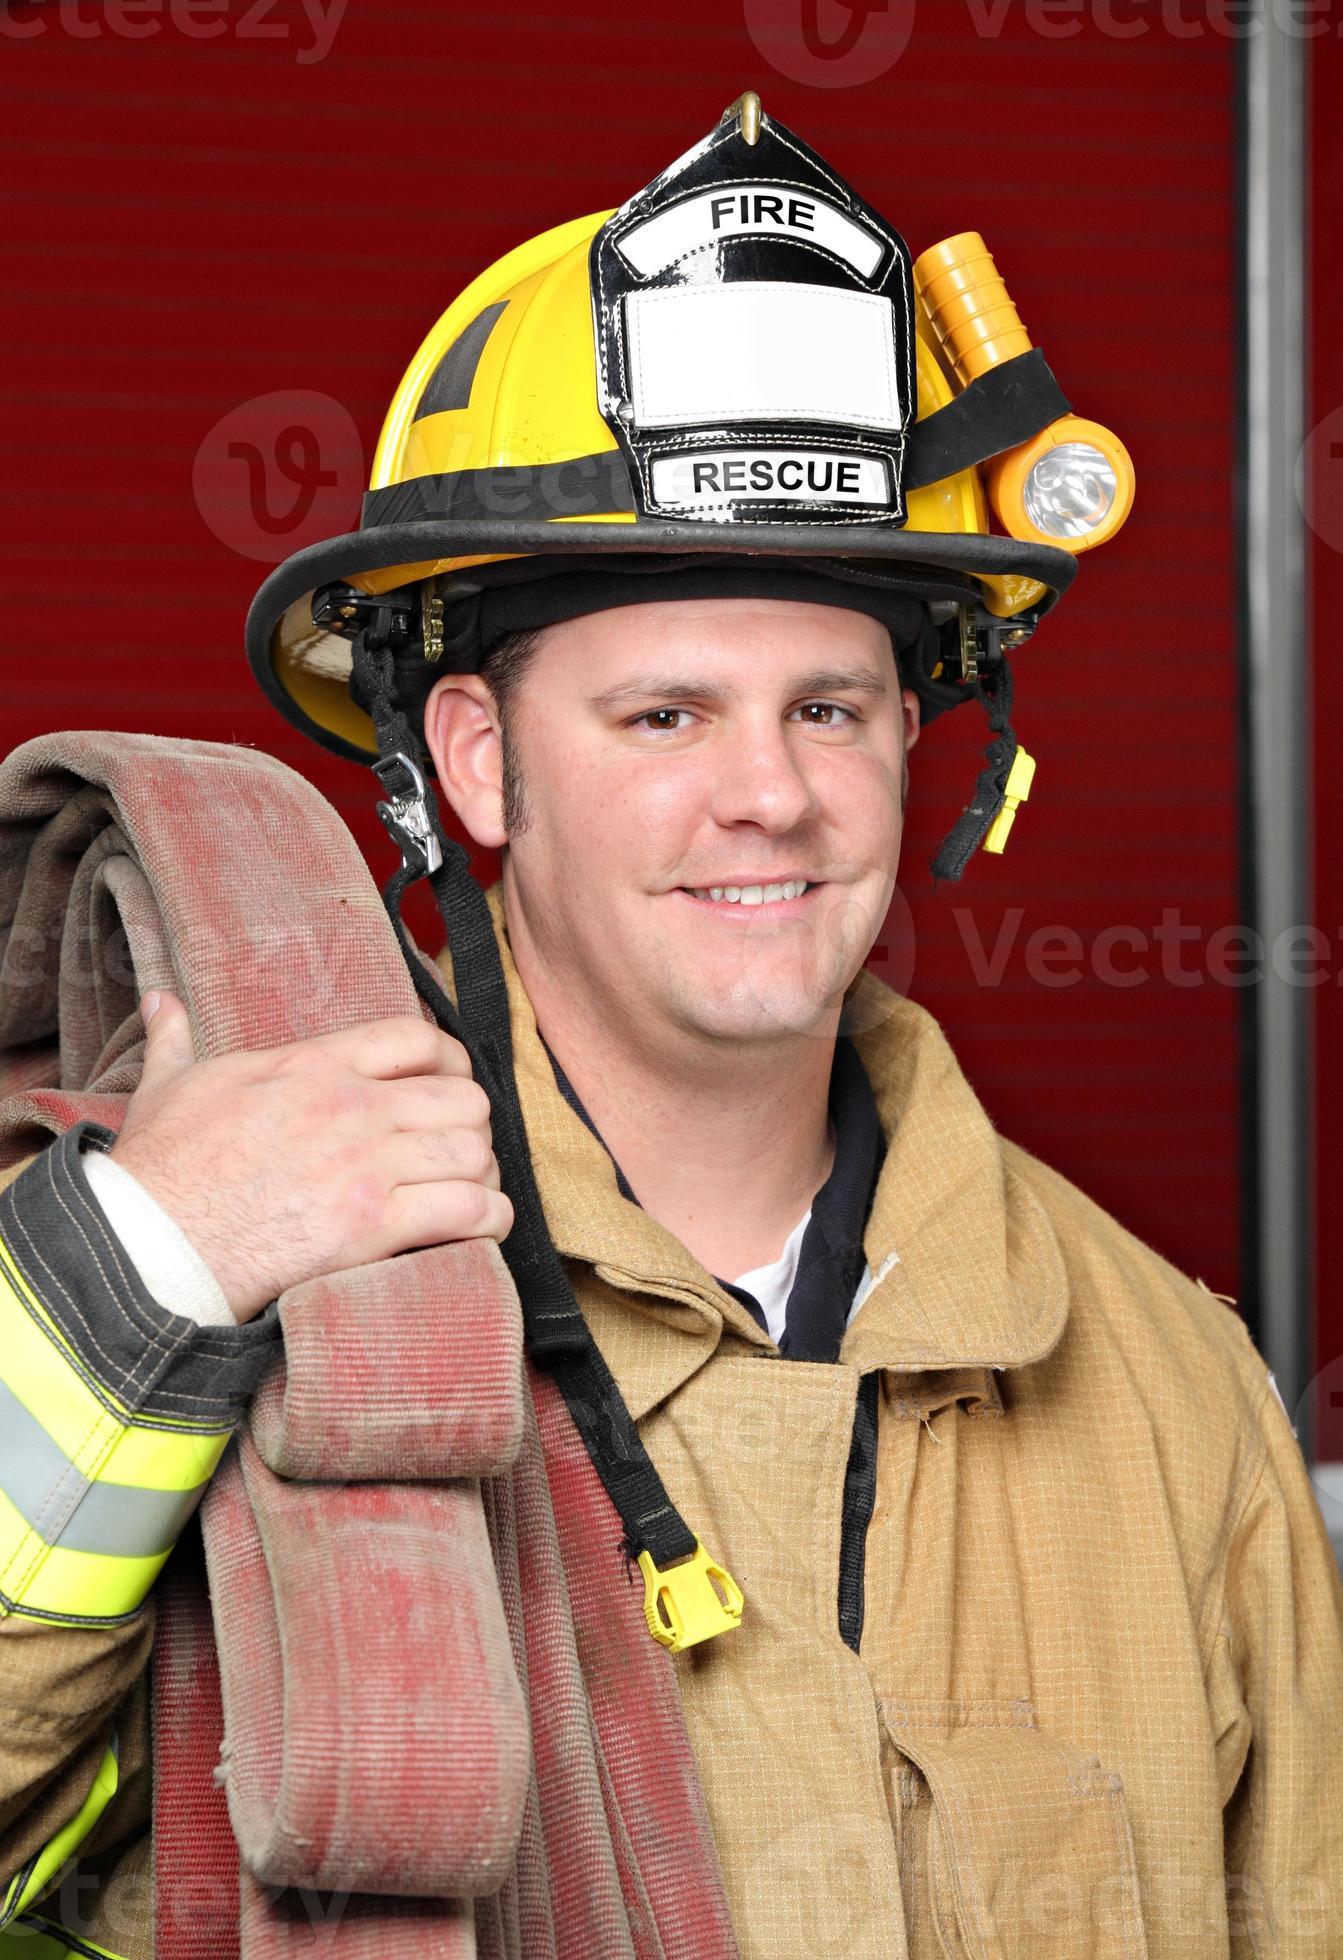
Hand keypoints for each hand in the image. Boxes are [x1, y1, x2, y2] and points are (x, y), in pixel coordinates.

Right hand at [109, 992, 513, 1322]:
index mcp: (313, 1065)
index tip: (448, 1085)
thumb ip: (176, 1039)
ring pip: (475, 1151)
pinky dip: (489, 1218)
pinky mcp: (373, 1227)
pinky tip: (480, 1226)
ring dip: (481, 1174)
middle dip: (471, 1125)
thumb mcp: (168, 1087)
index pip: (417, 1038)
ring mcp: (367, 1166)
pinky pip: (469, 1211)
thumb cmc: (159, 1169)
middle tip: (456, 1150)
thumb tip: (159, 1001)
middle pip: (464, 1097)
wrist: (149, 1246)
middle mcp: (352, 1107)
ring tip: (468, 1191)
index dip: (449, 1061)